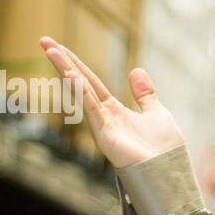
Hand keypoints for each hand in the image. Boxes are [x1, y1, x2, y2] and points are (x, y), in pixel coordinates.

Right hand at [39, 37, 184, 168]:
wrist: (171, 174)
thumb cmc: (165, 151)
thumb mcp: (156, 113)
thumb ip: (144, 94)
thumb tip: (136, 70)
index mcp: (114, 111)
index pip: (91, 82)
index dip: (76, 63)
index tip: (59, 46)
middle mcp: (104, 117)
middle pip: (80, 83)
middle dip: (63, 62)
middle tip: (43, 40)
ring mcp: (103, 127)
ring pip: (82, 94)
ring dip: (67, 71)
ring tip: (52, 51)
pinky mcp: (106, 138)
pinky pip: (92, 111)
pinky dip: (82, 94)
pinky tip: (72, 77)